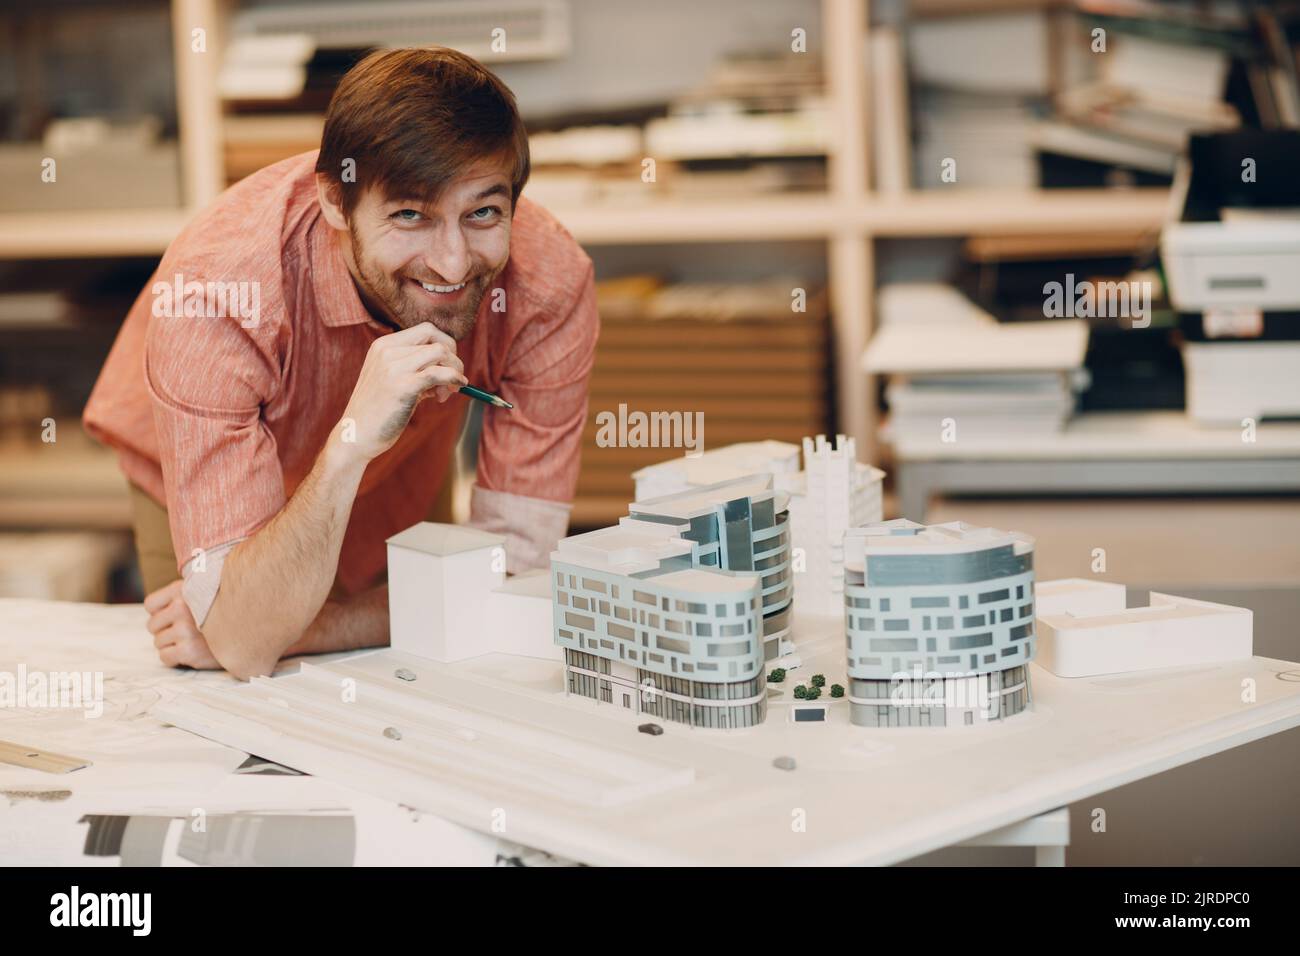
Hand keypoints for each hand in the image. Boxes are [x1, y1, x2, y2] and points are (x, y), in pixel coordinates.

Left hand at [145, 580, 221, 669]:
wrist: (250, 633)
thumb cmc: (224, 613)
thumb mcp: (205, 593)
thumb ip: (182, 595)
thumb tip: (157, 608)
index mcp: (184, 590)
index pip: (150, 604)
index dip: (161, 613)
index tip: (176, 617)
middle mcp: (182, 608)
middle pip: (152, 625)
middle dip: (166, 631)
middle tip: (187, 632)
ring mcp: (185, 630)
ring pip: (158, 643)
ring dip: (172, 645)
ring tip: (193, 642)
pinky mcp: (189, 651)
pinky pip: (164, 657)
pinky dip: (174, 659)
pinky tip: (191, 653)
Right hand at [335, 321, 467, 462]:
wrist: (355, 436)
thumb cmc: (378, 412)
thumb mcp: (394, 381)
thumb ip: (418, 369)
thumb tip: (452, 367)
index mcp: (383, 346)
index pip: (426, 329)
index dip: (445, 345)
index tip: (447, 366)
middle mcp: (387, 351)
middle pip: (435, 337)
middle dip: (453, 356)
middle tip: (452, 379)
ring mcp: (394, 367)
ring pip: (440, 352)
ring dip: (454, 370)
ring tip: (445, 393)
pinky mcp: (403, 386)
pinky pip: (439, 373)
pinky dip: (454, 378)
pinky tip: (454, 389)